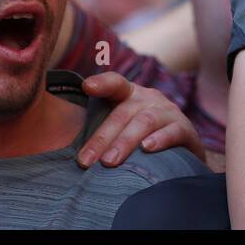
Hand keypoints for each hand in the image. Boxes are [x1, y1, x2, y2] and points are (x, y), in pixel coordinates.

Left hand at [76, 72, 203, 167]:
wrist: (181, 157)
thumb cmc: (140, 143)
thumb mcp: (120, 130)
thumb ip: (98, 131)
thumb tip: (59, 140)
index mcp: (130, 96)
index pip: (115, 84)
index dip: (103, 83)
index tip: (87, 87)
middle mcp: (150, 99)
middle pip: (124, 112)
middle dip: (102, 137)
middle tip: (85, 161)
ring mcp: (169, 112)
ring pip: (146, 121)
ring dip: (126, 141)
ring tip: (110, 161)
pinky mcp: (186, 129)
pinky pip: (173, 131)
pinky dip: (160, 139)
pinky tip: (147, 149)